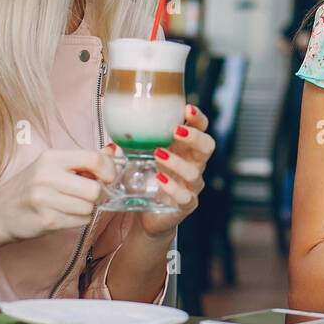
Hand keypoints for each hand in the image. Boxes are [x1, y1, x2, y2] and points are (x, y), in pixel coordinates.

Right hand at [0, 149, 116, 242]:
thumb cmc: (30, 187)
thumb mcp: (53, 166)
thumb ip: (84, 160)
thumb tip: (113, 150)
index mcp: (51, 157)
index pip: (94, 159)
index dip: (109, 170)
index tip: (107, 178)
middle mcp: (46, 176)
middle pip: (95, 189)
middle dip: (96, 195)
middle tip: (85, 195)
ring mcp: (44, 199)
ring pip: (89, 207)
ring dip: (86, 209)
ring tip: (69, 205)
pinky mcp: (46, 220)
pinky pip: (81, 221)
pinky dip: (78, 220)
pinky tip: (63, 215)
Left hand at [131, 104, 215, 238]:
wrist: (147, 214)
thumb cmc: (146, 180)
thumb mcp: (138, 156)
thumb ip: (133, 141)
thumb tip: (115, 124)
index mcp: (185, 149)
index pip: (201, 129)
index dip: (198, 118)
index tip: (187, 109)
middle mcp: (193, 165)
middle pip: (207, 146)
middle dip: (195, 136)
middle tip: (176, 130)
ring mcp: (191, 186)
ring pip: (195, 172)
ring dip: (177, 162)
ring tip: (158, 154)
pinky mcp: (185, 205)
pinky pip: (185, 196)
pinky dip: (173, 188)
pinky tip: (160, 180)